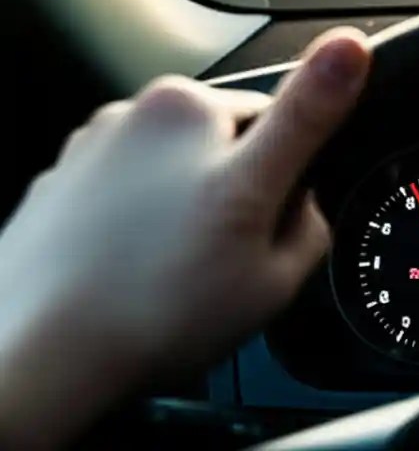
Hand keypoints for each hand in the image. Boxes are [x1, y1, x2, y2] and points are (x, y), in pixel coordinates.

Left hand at [0, 28, 370, 450]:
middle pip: (229, 143)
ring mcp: (96, 142)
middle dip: (241, 190)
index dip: (297, 177)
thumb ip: (317, 186)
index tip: (289, 205)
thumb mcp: (276, 252)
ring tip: (179, 272)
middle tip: (236, 257)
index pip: (288, 118)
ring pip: (177, 168)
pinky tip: (141, 274)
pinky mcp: (61, 177)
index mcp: (201, 111)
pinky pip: (128, 191)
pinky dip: (141, 222)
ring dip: (188, 205)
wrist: (37, 357)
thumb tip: (330, 139)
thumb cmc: (156, 310)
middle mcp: (146, 111)